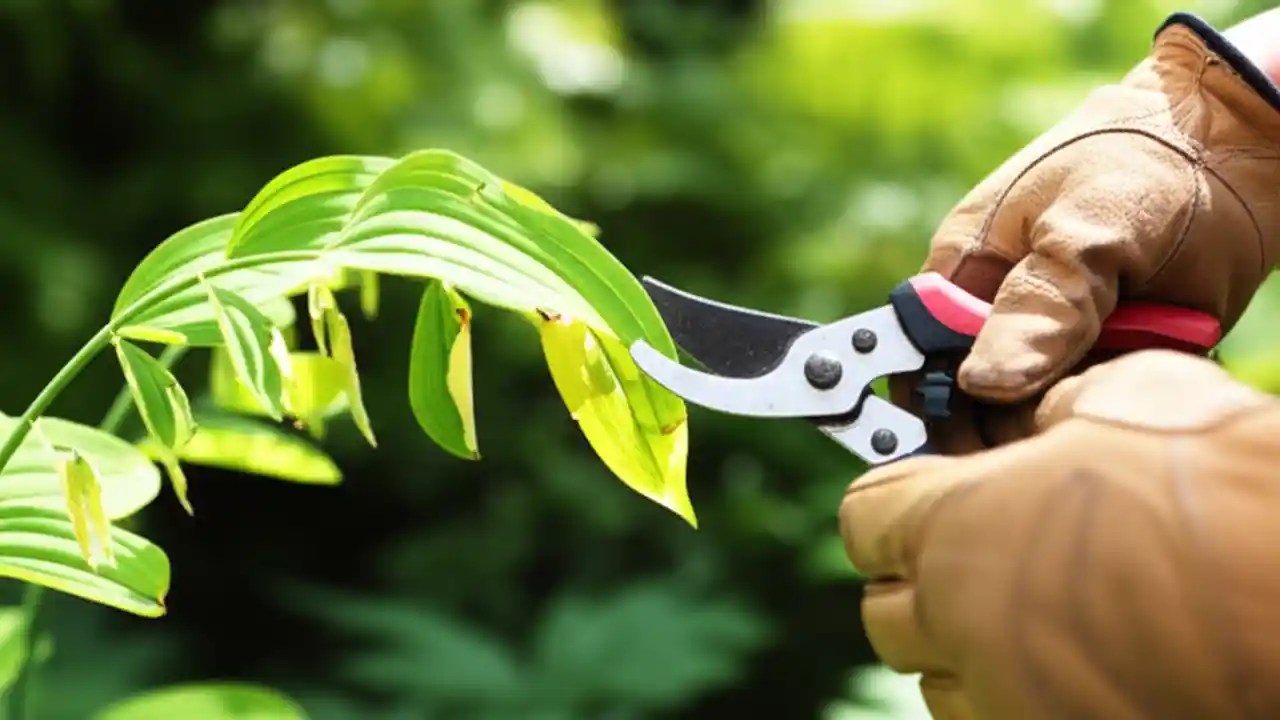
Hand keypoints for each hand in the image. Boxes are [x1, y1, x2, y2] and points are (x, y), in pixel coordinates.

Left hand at [841, 350, 1279, 719]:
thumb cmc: (1220, 482)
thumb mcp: (1123, 397)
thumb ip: (1050, 408)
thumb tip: (1040, 420)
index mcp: (952, 529)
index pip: (862, 519)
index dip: (893, 498)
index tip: (922, 492)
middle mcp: (961, 625)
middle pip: (887, 613)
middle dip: (920, 579)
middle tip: (976, 553)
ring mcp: (1009, 701)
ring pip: (939, 684)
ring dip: (962, 647)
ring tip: (1033, 613)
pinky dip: (1014, 696)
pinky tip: (1075, 660)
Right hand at [891, 13, 1279, 452]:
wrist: (1241, 150)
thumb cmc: (1144, 164)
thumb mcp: (1088, 227)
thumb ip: (1038, 305)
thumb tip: (981, 385)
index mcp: (963, 278)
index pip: (920, 363)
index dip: (937, 408)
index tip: (976, 438)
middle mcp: (1001, 321)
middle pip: (979, 408)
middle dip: (1016, 426)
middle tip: (1065, 420)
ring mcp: (1057, 348)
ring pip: (1041, 420)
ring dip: (1075, 421)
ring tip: (1113, 399)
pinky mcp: (1110, 366)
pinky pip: (1098, 414)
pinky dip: (1120, 416)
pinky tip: (1142, 400)